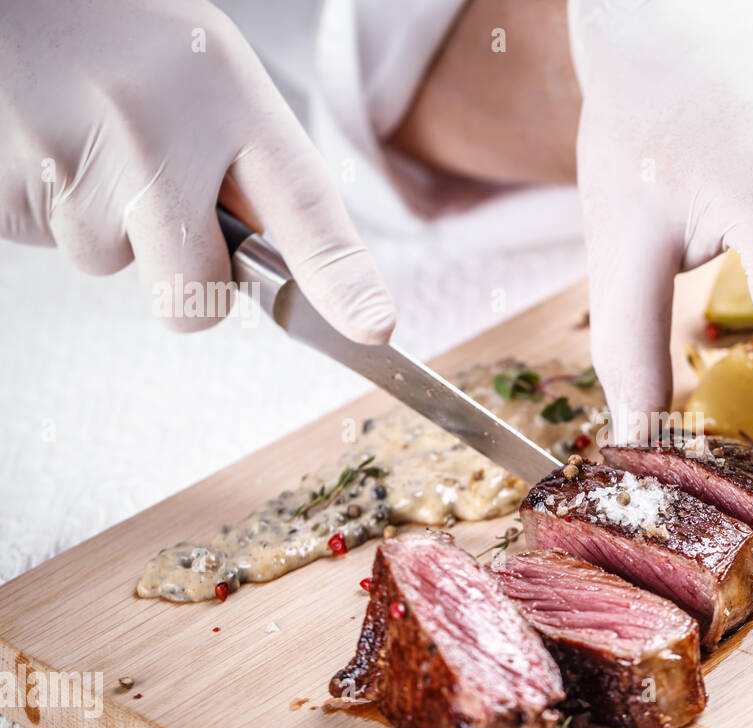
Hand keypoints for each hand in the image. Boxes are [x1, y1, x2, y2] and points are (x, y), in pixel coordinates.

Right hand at [0, 0, 395, 340]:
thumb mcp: (211, 73)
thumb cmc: (128, 34)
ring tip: (86, 134)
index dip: (341, 278)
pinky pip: (40, 236)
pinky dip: (43, 203)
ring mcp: (68, 158)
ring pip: (106, 262)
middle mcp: (155, 130)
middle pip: (194, 294)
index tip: (374, 327)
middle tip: (166, 208)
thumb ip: (252, 169)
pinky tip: (42, 136)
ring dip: (104, 220)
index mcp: (226, 92)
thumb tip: (282, 276)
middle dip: (188, 282)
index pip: (303, 205)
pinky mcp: (1, 184)